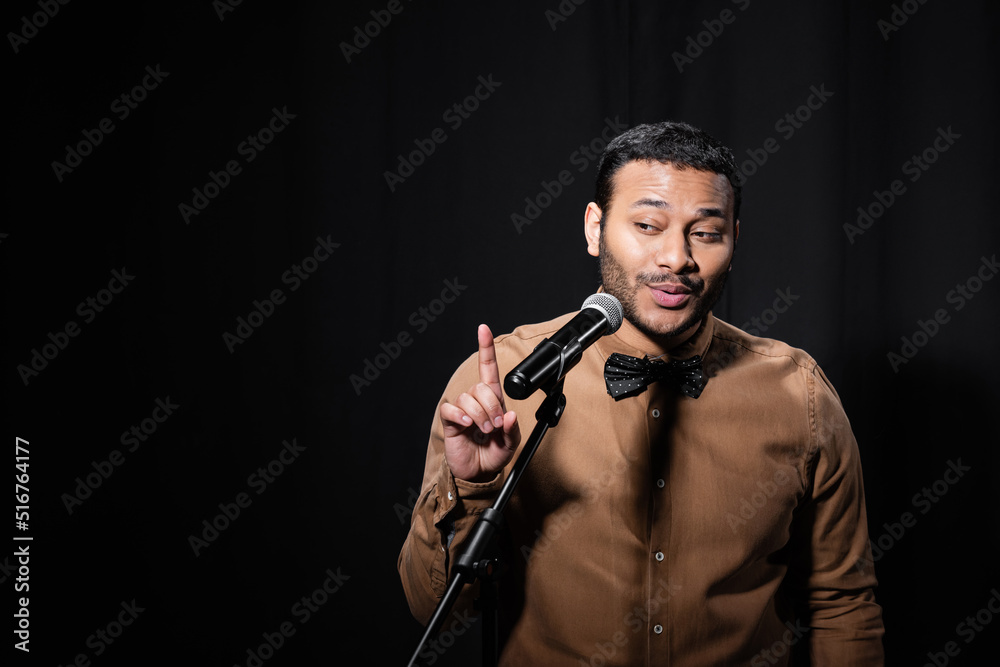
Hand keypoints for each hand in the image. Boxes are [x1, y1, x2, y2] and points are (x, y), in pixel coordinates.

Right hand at [440, 324, 520, 482]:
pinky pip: (451, 409)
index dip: (486, 348)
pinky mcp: (450, 421)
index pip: (488, 368)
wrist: (478, 473)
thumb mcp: (511, 444)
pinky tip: (467, 426)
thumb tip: (510, 415)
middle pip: (482, 387)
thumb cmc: (494, 454)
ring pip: (468, 398)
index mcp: (493, 400)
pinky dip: (461, 416)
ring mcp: (462, 410)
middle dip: (492, 406)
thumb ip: (512, 429)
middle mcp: (476, 401)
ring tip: (485, 431)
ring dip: (480, 415)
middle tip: (496, 425)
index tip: (483, 329)